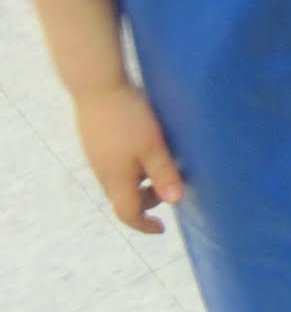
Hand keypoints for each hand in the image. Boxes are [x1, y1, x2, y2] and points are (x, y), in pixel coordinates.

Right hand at [75, 83, 184, 233]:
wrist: (96, 84)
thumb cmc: (128, 116)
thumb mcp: (153, 146)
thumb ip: (164, 174)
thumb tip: (175, 202)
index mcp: (116, 179)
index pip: (127, 214)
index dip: (144, 225)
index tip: (162, 228)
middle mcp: (102, 172)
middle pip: (123, 198)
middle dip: (146, 201)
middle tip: (168, 187)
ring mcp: (96, 156)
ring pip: (119, 180)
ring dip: (139, 182)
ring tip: (160, 164)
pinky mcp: (94, 141)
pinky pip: (114, 165)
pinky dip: (131, 167)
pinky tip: (144, 147)